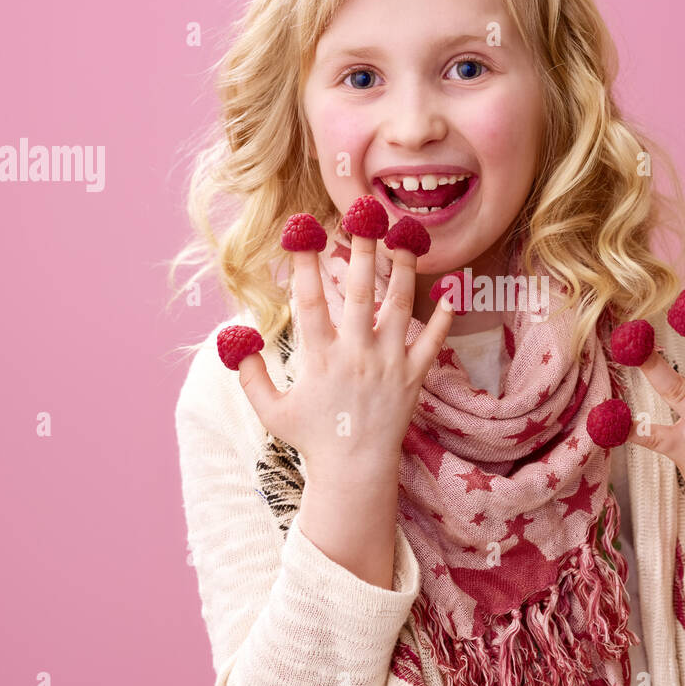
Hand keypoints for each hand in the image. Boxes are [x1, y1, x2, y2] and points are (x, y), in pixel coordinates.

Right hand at [234, 231, 454, 485]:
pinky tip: (450, 292)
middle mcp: (356, 355)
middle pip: (359, 293)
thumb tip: (234, 340)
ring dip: (403, 270)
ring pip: (399, 308)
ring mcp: (388, 364)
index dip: (304, 264)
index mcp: (318, 358)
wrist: (355, 471)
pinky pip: (432, 342)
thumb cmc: (312, 438)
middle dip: (362, 250)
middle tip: (365, 214)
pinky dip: (442, 318)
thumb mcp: (271, 411)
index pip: (309, 301)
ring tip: (405, 237)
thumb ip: (250, 375)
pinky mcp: (414, 377)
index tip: (302, 229)